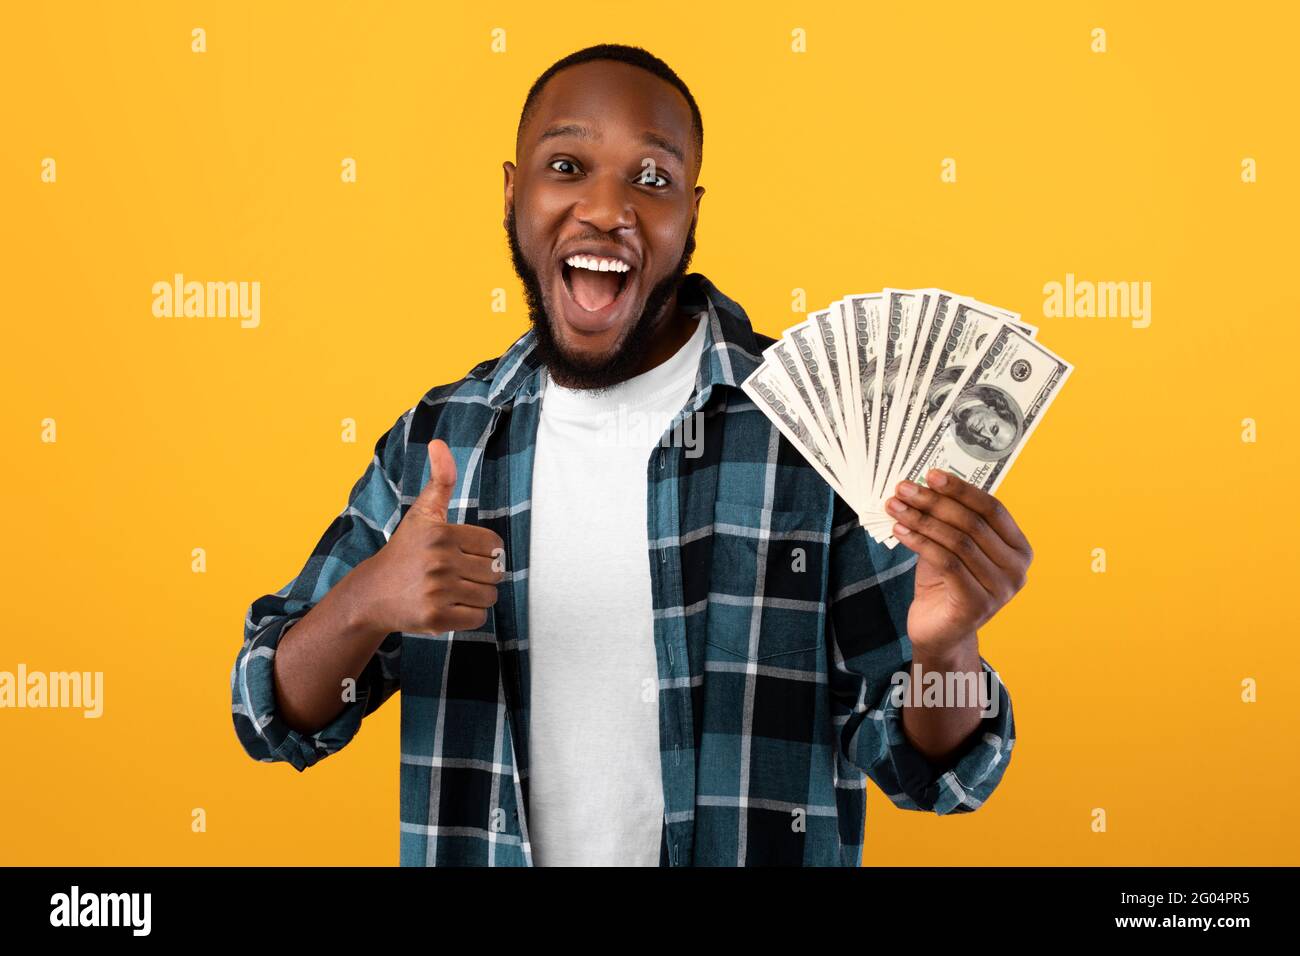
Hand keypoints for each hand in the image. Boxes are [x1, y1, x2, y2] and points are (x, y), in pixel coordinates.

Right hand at [354, 439, 504, 633]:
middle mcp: (439, 562)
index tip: (464, 554)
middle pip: (494, 573)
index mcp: (441, 533)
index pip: (494, 545)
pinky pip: (478, 618)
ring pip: (489, 596)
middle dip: (481, 575)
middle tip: (456, 575)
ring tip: (452, 590)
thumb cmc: (405, 551)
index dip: (484, 551)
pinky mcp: (435, 619)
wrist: (372, 594)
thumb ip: (440, 479)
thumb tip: (439, 443)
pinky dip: (469, 615)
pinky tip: (449, 606)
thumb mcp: (422, 513)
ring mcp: (437, 591)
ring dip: (477, 596)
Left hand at [884, 469, 1032, 659]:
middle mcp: (1016, 569)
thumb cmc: (945, 585)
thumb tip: (925, 483)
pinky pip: (947, 563)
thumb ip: (948, 519)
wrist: (939, 633)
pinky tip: (899, 531)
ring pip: (957, 542)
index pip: (993, 509)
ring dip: (921, 520)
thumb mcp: (950, 546)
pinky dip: (920, 543)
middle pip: (973, 523)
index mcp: (1018, 549)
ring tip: (895, 507)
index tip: (931, 474)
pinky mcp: (977, 605)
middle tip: (904, 488)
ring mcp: (1000, 590)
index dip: (962, 489)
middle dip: (934, 501)